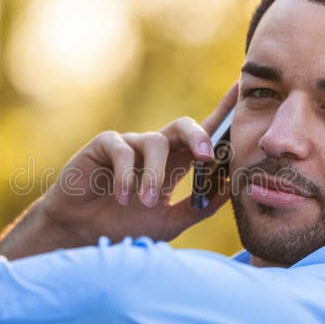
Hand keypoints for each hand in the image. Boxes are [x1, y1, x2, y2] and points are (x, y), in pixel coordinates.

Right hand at [0, 84, 238, 258]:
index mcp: (176, 163)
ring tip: (150, 201)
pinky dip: (126, 174)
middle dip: (199, 135)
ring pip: (154, 143)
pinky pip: (122, 150)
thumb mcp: (171, 221)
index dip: (224, 113)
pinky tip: (121, 196)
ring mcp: (130, 144)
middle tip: (206, 155)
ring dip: (155, 174)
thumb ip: (200, 206)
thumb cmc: (125, 225)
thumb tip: (233, 187)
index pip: (204, 135)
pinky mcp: (103, 145)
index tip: (242, 89)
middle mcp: (155, 148)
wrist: (81, 234)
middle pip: (184, 126)